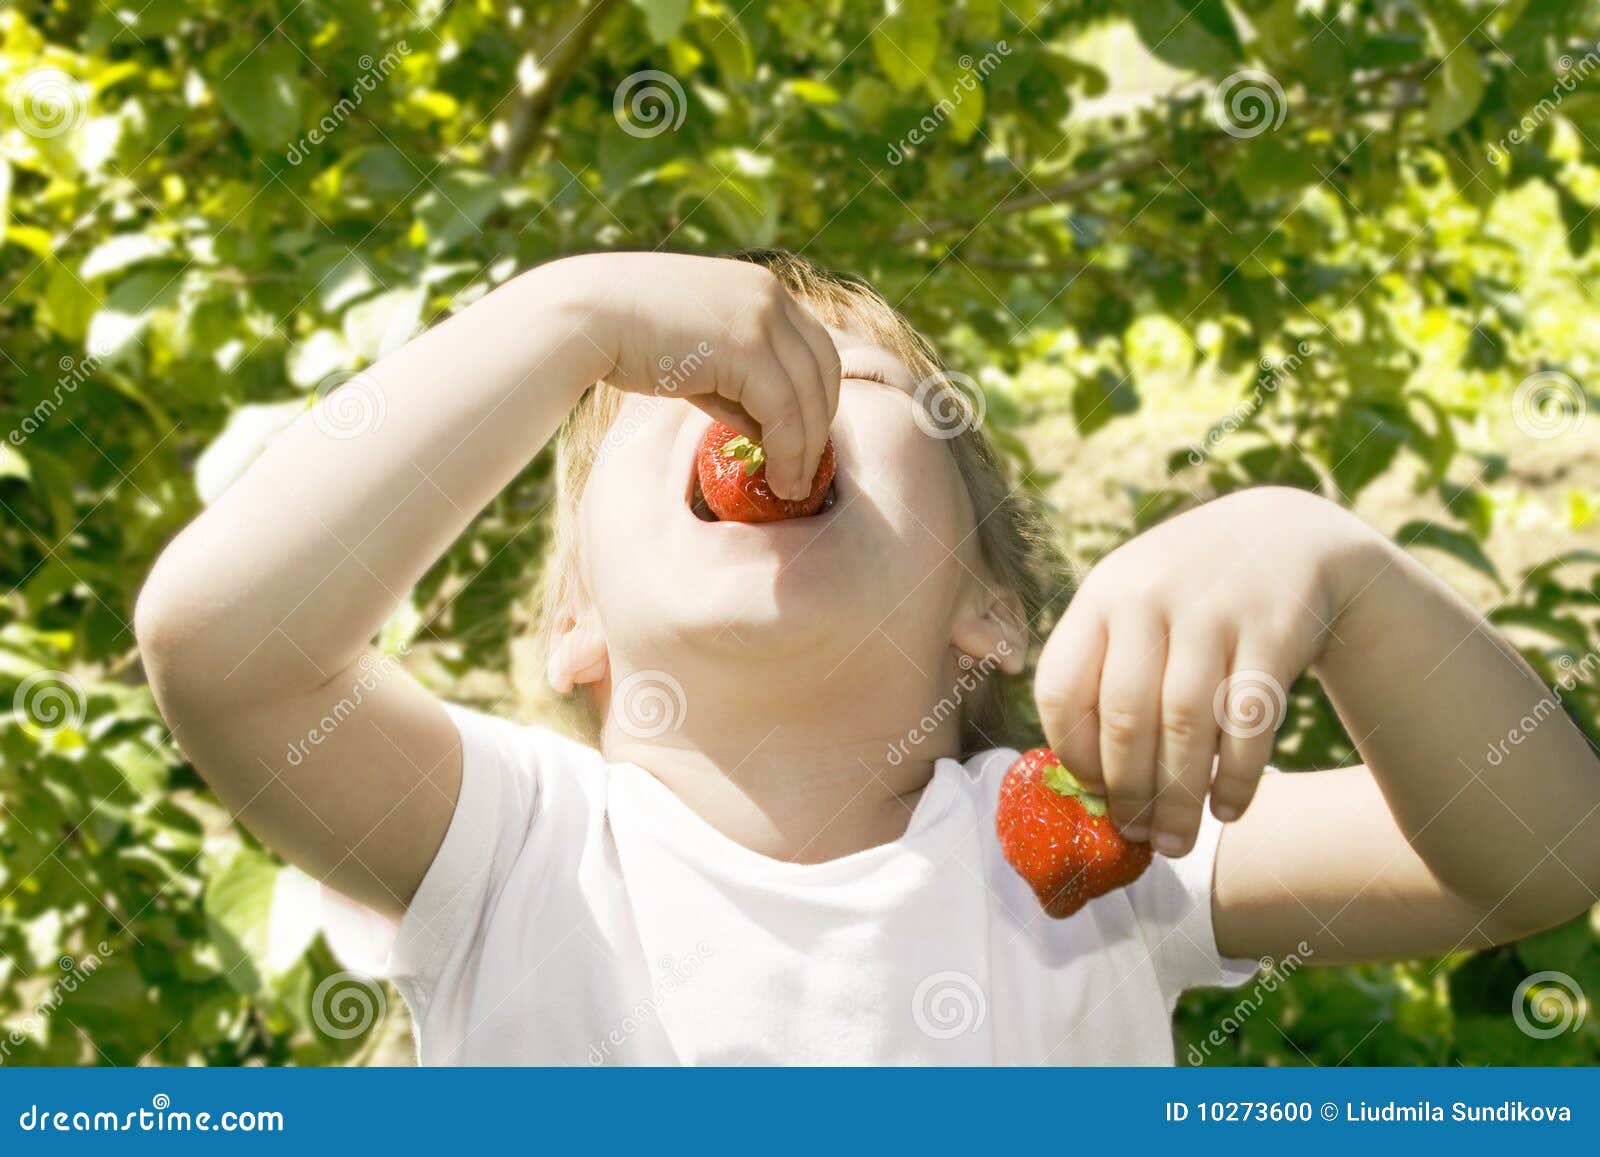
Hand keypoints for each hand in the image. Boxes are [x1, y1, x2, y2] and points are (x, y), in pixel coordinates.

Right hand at [563, 252, 840, 499]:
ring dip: (806, 449)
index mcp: (762, 289)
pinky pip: (784, 409)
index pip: (815, 349)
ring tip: (793, 487)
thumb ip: (741, 387)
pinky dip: (789, 450)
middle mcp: (771, 295)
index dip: (818, 398)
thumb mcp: (702, 357)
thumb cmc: (631, 340)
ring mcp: (762, 317)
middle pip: (823, 370)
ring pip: (808, 395)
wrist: (585, 318)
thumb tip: (772, 435)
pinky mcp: (748, 345)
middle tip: (806, 470)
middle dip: (818, 425)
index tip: (805, 439)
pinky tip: (780, 478)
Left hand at [1033, 487, 1385, 856]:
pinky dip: (1237, 777)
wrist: (1289, 535)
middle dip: (1129, 792)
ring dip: (1179, 799)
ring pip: (1187, 725)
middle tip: (1135, 836)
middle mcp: (1149, 596)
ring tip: (1175, 843)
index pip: (1062, 687)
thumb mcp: (1133, 602)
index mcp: (1100, 595)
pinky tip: (1227, 808)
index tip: (1090, 791)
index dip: (1071, 751)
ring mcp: (1213, 609)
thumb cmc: (1189, 596)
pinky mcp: (1274, 629)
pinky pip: (1248, 721)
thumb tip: (1085, 782)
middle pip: (1127, 717)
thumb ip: (1106, 671)